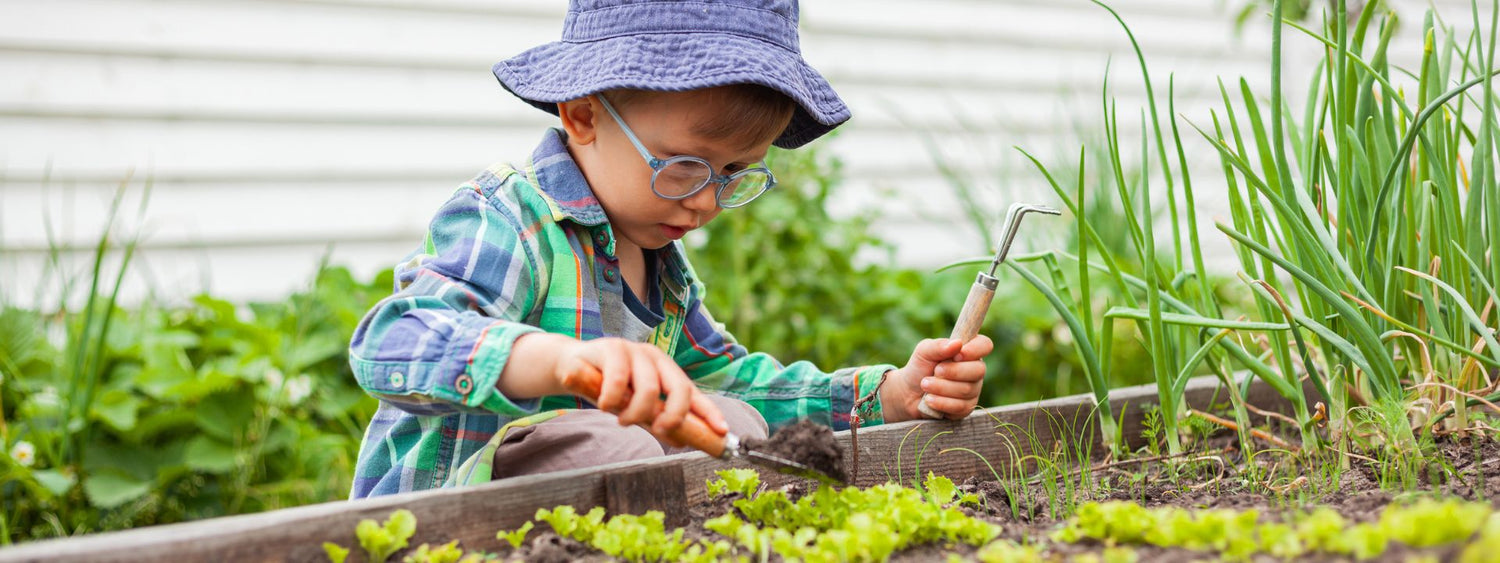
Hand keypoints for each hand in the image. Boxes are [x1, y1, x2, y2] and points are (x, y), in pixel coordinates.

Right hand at [554, 337, 728, 444]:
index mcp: (665, 371)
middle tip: (659, 431)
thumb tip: (681, 440)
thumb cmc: (605, 387)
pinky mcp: (611, 348)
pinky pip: (619, 379)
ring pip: (650, 388)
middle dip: (675, 416)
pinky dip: (612, 398)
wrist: (569, 365)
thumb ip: (654, 419)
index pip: (693, 392)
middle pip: (680, 387)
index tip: (722, 431)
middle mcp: (655, 358)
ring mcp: (634, 351)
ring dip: (636, 412)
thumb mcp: (633, 405)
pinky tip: (604, 404)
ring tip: (622, 419)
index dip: (710, 412)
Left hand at [880, 336, 993, 421]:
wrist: (907, 393)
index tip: (957, 355)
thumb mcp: (923, 352)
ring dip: (941, 387)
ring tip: (925, 384)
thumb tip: (957, 344)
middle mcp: (974, 371)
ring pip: (966, 389)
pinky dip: (941, 402)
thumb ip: (938, 346)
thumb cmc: (919, 368)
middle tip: (935, 371)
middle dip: (953, 371)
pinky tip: (929, 399)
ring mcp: (973, 391)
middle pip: (979, 370)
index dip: (974, 350)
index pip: (984, 345)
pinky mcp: (966, 408)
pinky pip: (960, 406)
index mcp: (968, 352)